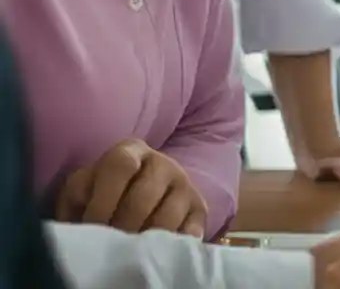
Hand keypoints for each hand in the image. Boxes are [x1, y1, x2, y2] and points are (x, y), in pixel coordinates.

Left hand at [55, 138, 206, 237]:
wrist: (143, 193)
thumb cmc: (104, 195)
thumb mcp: (83, 190)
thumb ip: (77, 198)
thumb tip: (76, 223)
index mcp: (129, 152)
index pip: (120, 166)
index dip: (104, 199)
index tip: (93, 226)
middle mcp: (162, 163)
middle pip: (144, 195)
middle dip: (123, 225)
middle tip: (112, 243)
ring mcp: (184, 184)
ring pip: (168, 216)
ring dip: (146, 238)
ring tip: (132, 249)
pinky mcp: (199, 207)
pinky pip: (190, 230)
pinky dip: (173, 244)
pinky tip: (157, 250)